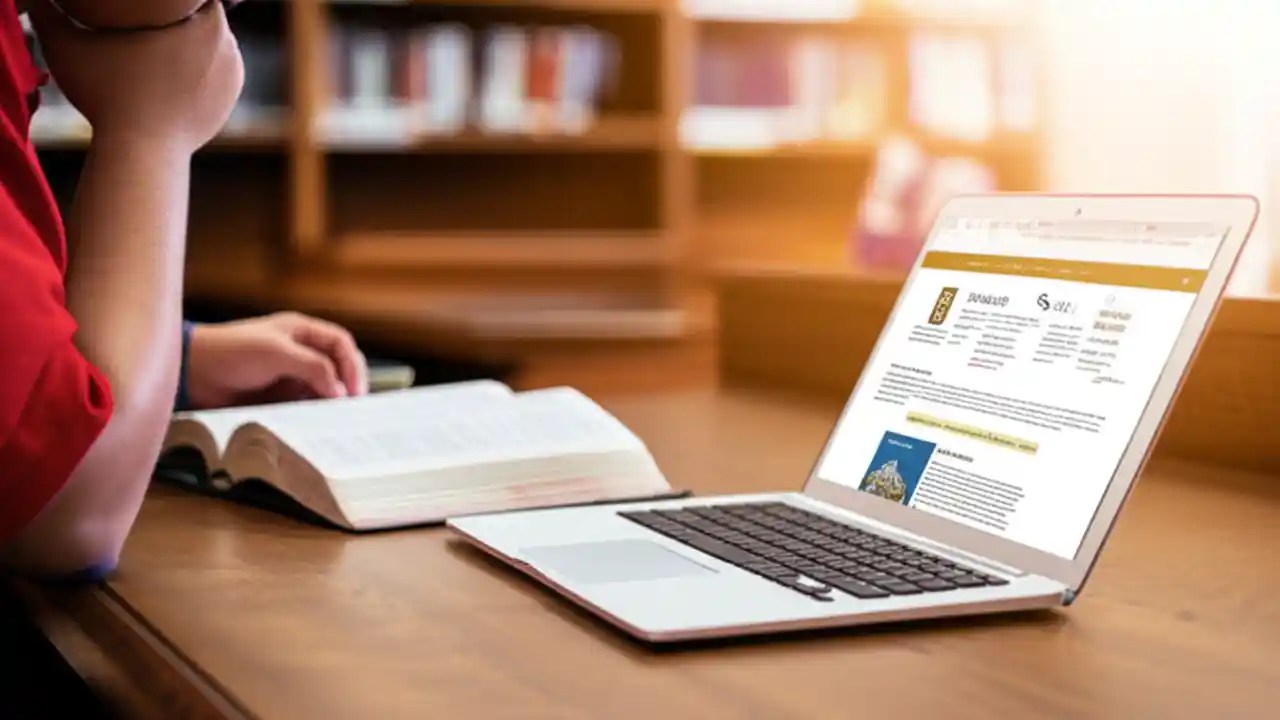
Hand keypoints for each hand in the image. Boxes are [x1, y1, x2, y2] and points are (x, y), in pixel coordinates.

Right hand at [30, 0, 243, 149]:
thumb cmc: (106, 95)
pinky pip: (212, 75)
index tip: (148, 1)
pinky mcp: (227, 102)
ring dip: (192, 41)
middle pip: (205, 15)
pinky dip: (196, 71)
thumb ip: (48, 14)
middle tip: (151, 15)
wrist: (141, 153)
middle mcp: (228, 47)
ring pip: (212, 46)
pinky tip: (172, 65)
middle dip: (182, 14)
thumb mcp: (68, 46)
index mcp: (207, 21)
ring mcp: (232, 77)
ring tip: (160, 37)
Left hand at [186, 313, 369, 409]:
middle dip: (348, 383)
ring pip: (324, 386)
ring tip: (337, 416)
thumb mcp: (277, 353)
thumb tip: (340, 391)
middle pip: (337, 365)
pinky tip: (317, 420)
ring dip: (332, 400)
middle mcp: (299, 351)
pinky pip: (305, 402)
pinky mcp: (279, 395)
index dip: (352, 364)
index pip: (340, 343)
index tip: (355, 390)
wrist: (193, 373)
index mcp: (301, 331)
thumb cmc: (232, 352)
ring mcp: (289, 373)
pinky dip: (315, 411)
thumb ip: (313, 367)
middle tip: (352, 405)